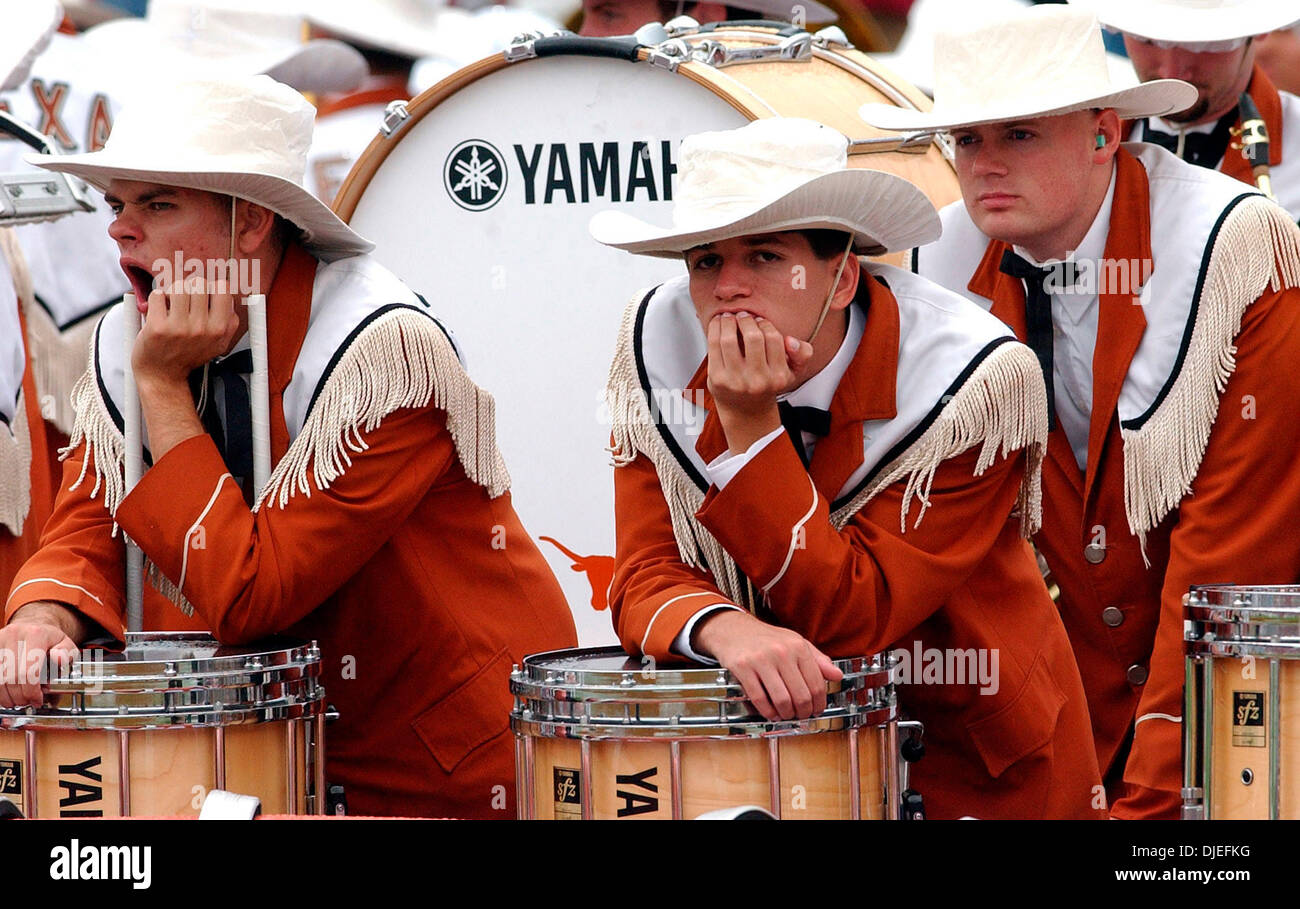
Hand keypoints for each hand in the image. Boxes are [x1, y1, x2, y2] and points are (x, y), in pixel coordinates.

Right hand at [0, 603, 83, 707]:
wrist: (32, 625)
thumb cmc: (49, 638)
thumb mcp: (65, 644)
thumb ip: (67, 653)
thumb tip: (59, 659)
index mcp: (36, 634)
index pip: (28, 671)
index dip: (31, 691)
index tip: (37, 700)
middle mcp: (14, 635)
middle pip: (11, 677)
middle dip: (20, 696)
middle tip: (27, 702)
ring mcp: (0, 640)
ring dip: (7, 695)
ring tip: (17, 700)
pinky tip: (8, 693)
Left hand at [132, 280, 239, 389]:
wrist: (163, 375)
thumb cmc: (188, 355)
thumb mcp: (219, 344)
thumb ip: (229, 322)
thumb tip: (230, 297)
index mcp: (220, 330)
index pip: (222, 287)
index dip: (211, 288)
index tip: (203, 296)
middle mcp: (202, 328)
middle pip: (199, 283)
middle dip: (190, 288)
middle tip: (185, 300)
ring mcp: (180, 328)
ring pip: (179, 287)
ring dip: (172, 292)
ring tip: (171, 304)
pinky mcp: (158, 327)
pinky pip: (158, 295)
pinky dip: (156, 299)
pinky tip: (158, 310)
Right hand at [692, 609, 841, 720]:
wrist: (734, 629)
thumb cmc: (767, 639)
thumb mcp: (796, 643)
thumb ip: (818, 660)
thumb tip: (837, 676)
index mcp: (798, 646)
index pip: (816, 683)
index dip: (819, 703)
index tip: (816, 710)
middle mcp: (781, 652)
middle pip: (801, 695)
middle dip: (803, 712)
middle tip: (801, 715)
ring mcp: (761, 660)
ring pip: (781, 700)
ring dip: (786, 714)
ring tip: (787, 714)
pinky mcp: (742, 668)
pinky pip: (759, 698)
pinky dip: (768, 712)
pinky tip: (771, 712)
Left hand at [706, 312, 813, 454]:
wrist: (745, 410)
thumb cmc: (766, 385)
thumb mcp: (792, 372)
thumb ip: (802, 354)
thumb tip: (790, 340)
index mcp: (778, 376)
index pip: (774, 339)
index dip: (765, 324)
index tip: (758, 320)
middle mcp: (758, 380)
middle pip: (753, 337)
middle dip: (746, 320)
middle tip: (742, 315)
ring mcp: (736, 381)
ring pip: (729, 339)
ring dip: (728, 321)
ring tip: (729, 317)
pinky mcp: (717, 379)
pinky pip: (713, 346)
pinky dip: (714, 329)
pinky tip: (717, 323)